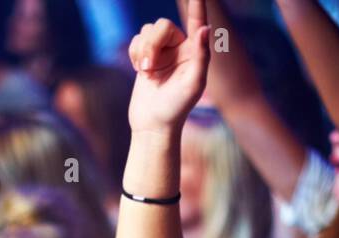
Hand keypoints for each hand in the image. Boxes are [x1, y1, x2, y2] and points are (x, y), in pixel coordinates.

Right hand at [126, 0, 210, 134]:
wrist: (153, 125)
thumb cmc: (177, 108)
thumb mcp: (194, 83)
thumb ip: (201, 55)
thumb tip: (205, 29)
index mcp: (195, 51)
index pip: (196, 20)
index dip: (196, 4)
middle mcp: (179, 47)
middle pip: (161, 25)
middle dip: (151, 44)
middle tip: (148, 66)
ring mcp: (162, 51)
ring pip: (147, 31)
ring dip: (142, 50)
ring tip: (145, 71)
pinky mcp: (145, 57)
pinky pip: (136, 40)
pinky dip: (134, 53)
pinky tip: (139, 70)